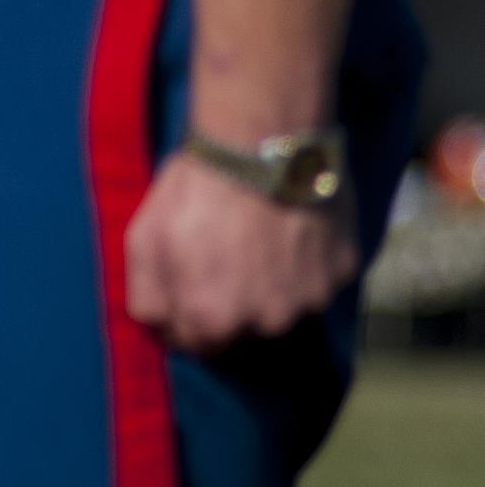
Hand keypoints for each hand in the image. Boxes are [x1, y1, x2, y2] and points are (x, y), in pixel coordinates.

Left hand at [126, 151, 357, 352]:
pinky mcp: (342, 271)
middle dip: (228, 303)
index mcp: (214, 319)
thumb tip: (159, 327)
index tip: (185, 284)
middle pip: (243, 329)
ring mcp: (311, 299)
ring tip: (256, 240)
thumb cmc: (196, 190)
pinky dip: (303, 264)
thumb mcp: (144, 240)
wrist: (262, 142)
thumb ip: (147, 297)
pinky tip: (288, 230)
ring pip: (283, 307)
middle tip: (222, 255)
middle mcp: (269, 321)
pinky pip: (317, 279)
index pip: (195, 344)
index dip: (185, 314)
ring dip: (269, 286)